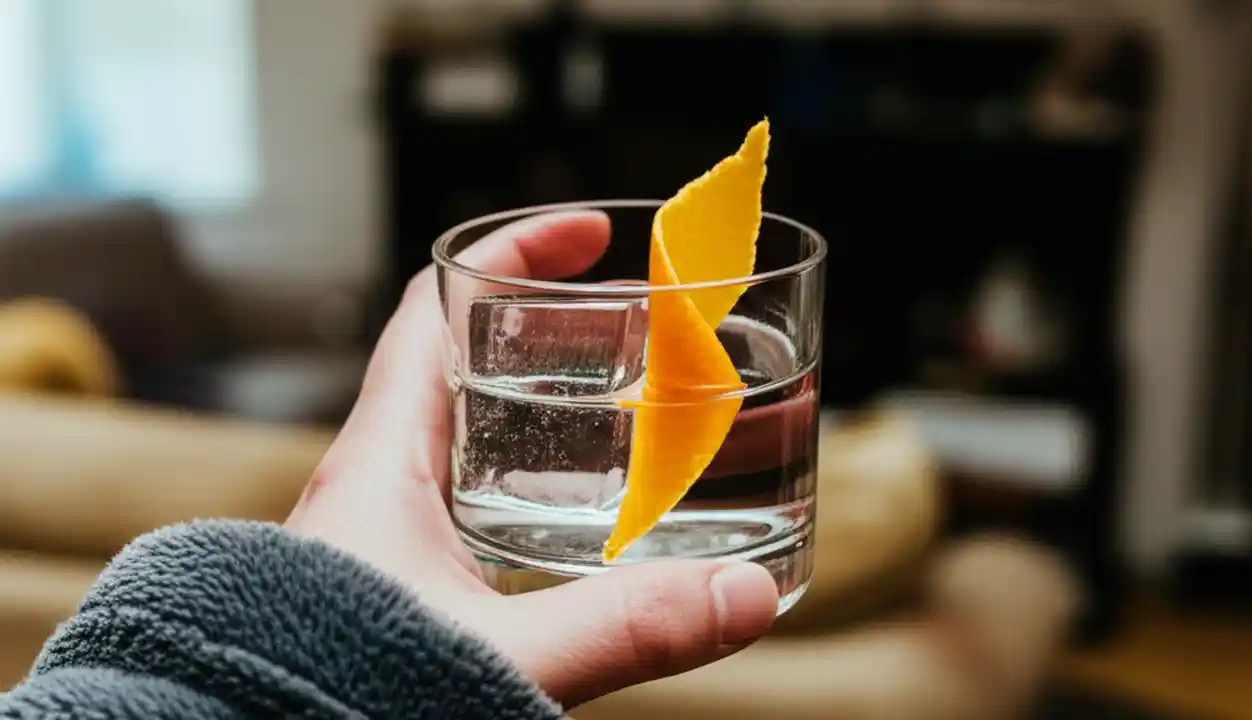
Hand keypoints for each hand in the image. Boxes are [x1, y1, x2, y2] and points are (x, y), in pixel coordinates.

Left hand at [285, 211, 778, 707]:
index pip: (436, 310)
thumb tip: (742, 594)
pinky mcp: (395, 583)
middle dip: (551, 333)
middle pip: (460, 362)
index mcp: (379, 463)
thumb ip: (621, 626)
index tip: (590, 236)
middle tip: (635, 334)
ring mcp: (380, 535)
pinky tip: (580, 525)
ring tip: (626, 416)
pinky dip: (527, 487)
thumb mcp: (498, 654)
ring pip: (464, 435)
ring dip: (542, 411)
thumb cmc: (332, 693)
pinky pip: (464, 502)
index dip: (515, 254)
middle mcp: (374, 484)